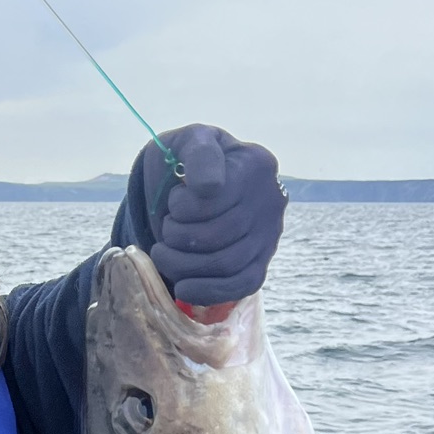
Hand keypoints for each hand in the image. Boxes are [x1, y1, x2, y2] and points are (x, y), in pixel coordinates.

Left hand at [142, 125, 286, 307]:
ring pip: (226, 264)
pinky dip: (207, 291)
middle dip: (179, 237)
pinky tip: (182, 287)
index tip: (173, 202)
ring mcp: (268, 237)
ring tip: (163, 253)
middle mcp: (271, 201)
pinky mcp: (260, 266)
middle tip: (164, 230)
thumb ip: (199, 153)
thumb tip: (209, 187)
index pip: (216, 196)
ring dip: (183, 264)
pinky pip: (240, 287)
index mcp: (256, 164)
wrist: (187, 189)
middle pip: (221, 234)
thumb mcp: (188, 142)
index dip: (183, 206)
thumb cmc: (186, 163)